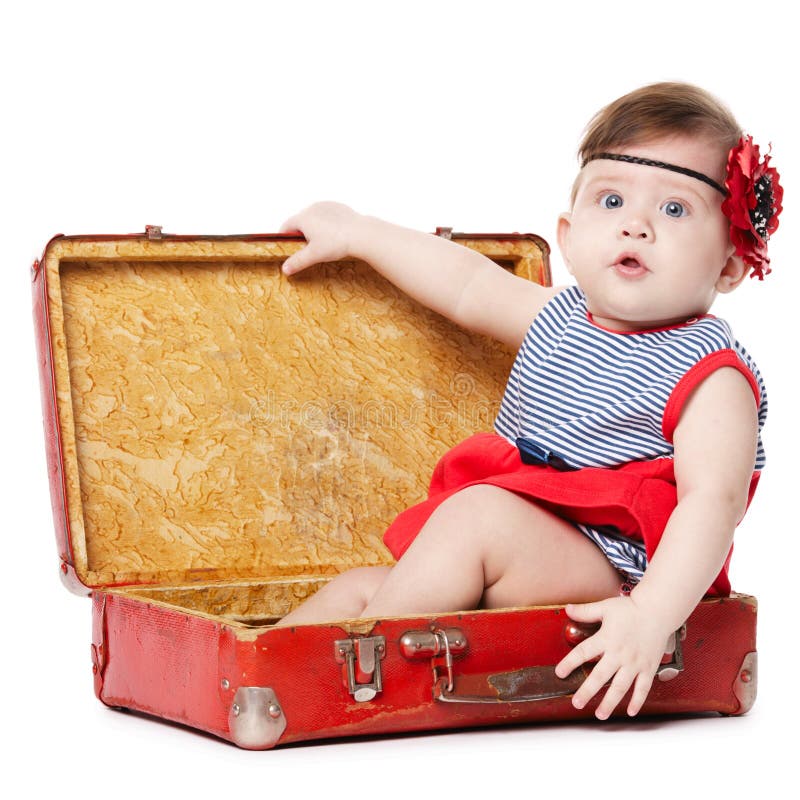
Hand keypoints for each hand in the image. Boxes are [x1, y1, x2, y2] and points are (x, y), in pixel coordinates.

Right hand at [279, 201, 362, 274]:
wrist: (361, 234)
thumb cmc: (336, 244)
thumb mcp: (314, 255)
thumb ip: (298, 262)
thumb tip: (285, 269)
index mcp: (303, 218)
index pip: (285, 227)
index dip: (284, 238)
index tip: (287, 247)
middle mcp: (312, 208)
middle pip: (300, 222)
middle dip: (300, 234)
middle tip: (307, 248)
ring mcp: (326, 205)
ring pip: (314, 217)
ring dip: (314, 227)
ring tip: (323, 242)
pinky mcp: (338, 207)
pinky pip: (327, 215)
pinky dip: (326, 223)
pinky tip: (334, 234)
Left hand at [554, 595, 675, 719]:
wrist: (657, 611)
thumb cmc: (630, 609)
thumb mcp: (604, 607)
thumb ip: (585, 611)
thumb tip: (567, 609)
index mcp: (606, 639)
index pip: (583, 653)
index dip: (569, 663)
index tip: (559, 673)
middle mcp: (619, 654)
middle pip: (600, 676)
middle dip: (587, 691)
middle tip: (577, 703)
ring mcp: (635, 663)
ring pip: (620, 687)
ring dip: (610, 702)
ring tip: (600, 714)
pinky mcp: (648, 668)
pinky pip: (643, 688)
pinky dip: (637, 701)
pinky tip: (630, 711)